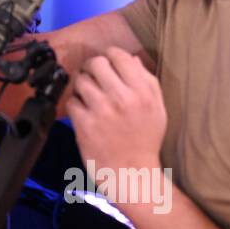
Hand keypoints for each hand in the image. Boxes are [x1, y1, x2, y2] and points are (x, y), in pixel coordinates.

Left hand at [67, 47, 166, 191]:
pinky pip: (71, 101)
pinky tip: (84, 113)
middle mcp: (122, 98)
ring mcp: (101, 111)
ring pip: (80, 80)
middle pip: (96, 63)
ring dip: (82, 86)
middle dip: (92, 68)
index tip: (108, 64)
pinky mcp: (84, 124)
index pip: (119, 56)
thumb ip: (147, 80)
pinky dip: (75, 105)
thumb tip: (132, 58)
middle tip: (94, 78)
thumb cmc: (145, 139)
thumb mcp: (157, 108)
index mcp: (142, 92)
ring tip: (89, 97)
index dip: (110, 56)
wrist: (132, 173)